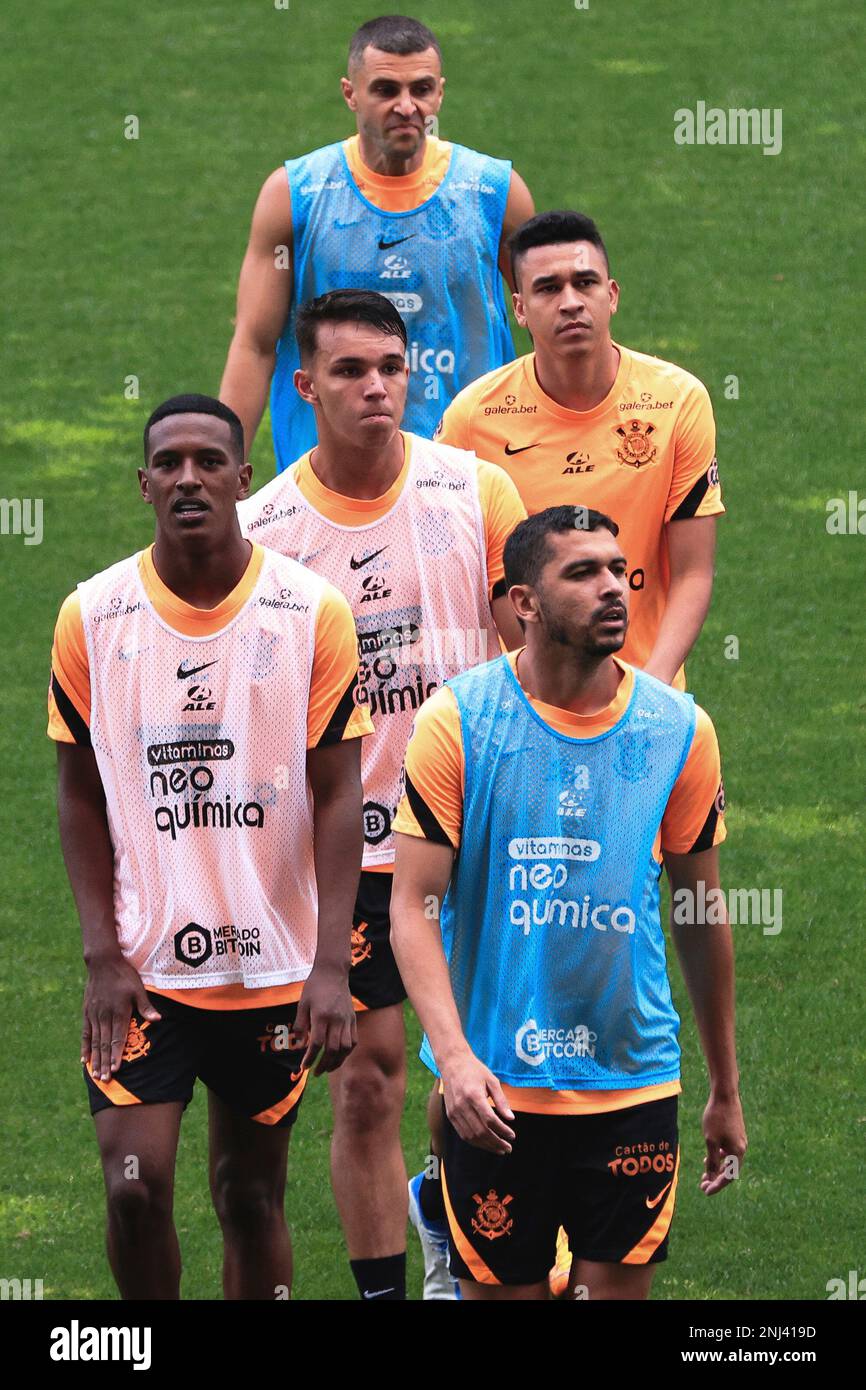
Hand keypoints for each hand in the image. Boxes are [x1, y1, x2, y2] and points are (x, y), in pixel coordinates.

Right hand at [82, 956, 160, 1081]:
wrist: (103, 962)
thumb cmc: (124, 975)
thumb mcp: (138, 988)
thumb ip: (146, 1006)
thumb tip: (158, 1019)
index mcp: (119, 1012)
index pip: (118, 1038)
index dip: (116, 1055)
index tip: (115, 1070)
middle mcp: (104, 1016)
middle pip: (105, 1044)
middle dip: (105, 1063)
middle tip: (104, 1080)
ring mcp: (94, 1015)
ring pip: (94, 1042)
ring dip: (95, 1059)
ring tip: (95, 1075)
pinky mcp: (87, 1012)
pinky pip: (85, 1033)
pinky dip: (84, 1047)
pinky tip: (84, 1059)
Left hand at [295, 965, 356, 1075]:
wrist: (333, 972)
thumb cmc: (314, 987)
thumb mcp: (302, 1004)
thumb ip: (300, 1025)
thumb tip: (299, 1045)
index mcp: (321, 1015)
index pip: (317, 1043)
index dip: (310, 1058)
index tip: (304, 1066)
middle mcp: (336, 1019)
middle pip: (332, 1049)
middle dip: (323, 1064)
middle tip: (315, 1072)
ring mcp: (347, 1020)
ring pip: (345, 1048)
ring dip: (337, 1061)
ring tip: (328, 1068)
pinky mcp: (353, 1019)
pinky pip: (353, 1040)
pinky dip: (347, 1052)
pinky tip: (339, 1056)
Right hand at [441, 1052, 515, 1153]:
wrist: (452, 1063)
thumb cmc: (475, 1070)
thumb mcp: (492, 1080)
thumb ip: (501, 1100)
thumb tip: (511, 1118)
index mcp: (473, 1095)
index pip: (489, 1120)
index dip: (502, 1130)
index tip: (512, 1136)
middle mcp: (462, 1105)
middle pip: (480, 1131)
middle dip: (496, 1142)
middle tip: (508, 1148)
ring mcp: (454, 1112)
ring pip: (471, 1136)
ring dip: (486, 1146)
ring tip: (499, 1149)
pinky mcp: (450, 1115)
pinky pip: (463, 1134)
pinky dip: (475, 1142)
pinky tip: (486, 1144)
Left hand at [700, 1090, 746, 1194]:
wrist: (725, 1094)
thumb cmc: (716, 1117)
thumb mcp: (710, 1141)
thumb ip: (712, 1160)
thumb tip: (712, 1177)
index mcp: (737, 1152)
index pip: (729, 1177)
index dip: (717, 1186)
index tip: (705, 1191)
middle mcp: (742, 1148)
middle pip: (730, 1170)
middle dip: (716, 1179)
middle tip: (702, 1184)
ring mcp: (740, 1140)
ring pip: (729, 1161)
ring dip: (718, 1168)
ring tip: (705, 1172)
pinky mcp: (736, 1133)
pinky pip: (729, 1151)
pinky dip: (720, 1157)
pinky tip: (710, 1155)